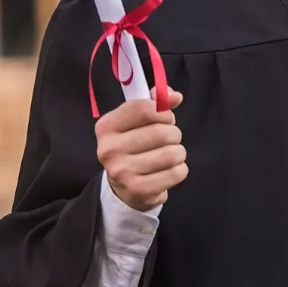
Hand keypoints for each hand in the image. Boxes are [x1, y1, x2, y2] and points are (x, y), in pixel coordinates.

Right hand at [95, 88, 187, 211]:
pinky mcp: (138, 190)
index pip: (143, 108)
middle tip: (167, 140)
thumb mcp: (140, 121)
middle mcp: (109, 149)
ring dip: (179, 152)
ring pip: (172, 153)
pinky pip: (177, 172)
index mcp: (106, 126)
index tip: (164, 117)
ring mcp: (121, 172)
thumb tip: (175, 96)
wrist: (126, 187)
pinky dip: (180, 169)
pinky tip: (168, 171)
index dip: (163, 111)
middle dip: (173, 134)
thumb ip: (157, 102)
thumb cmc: (137, 146)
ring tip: (168, 156)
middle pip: (162, 132)